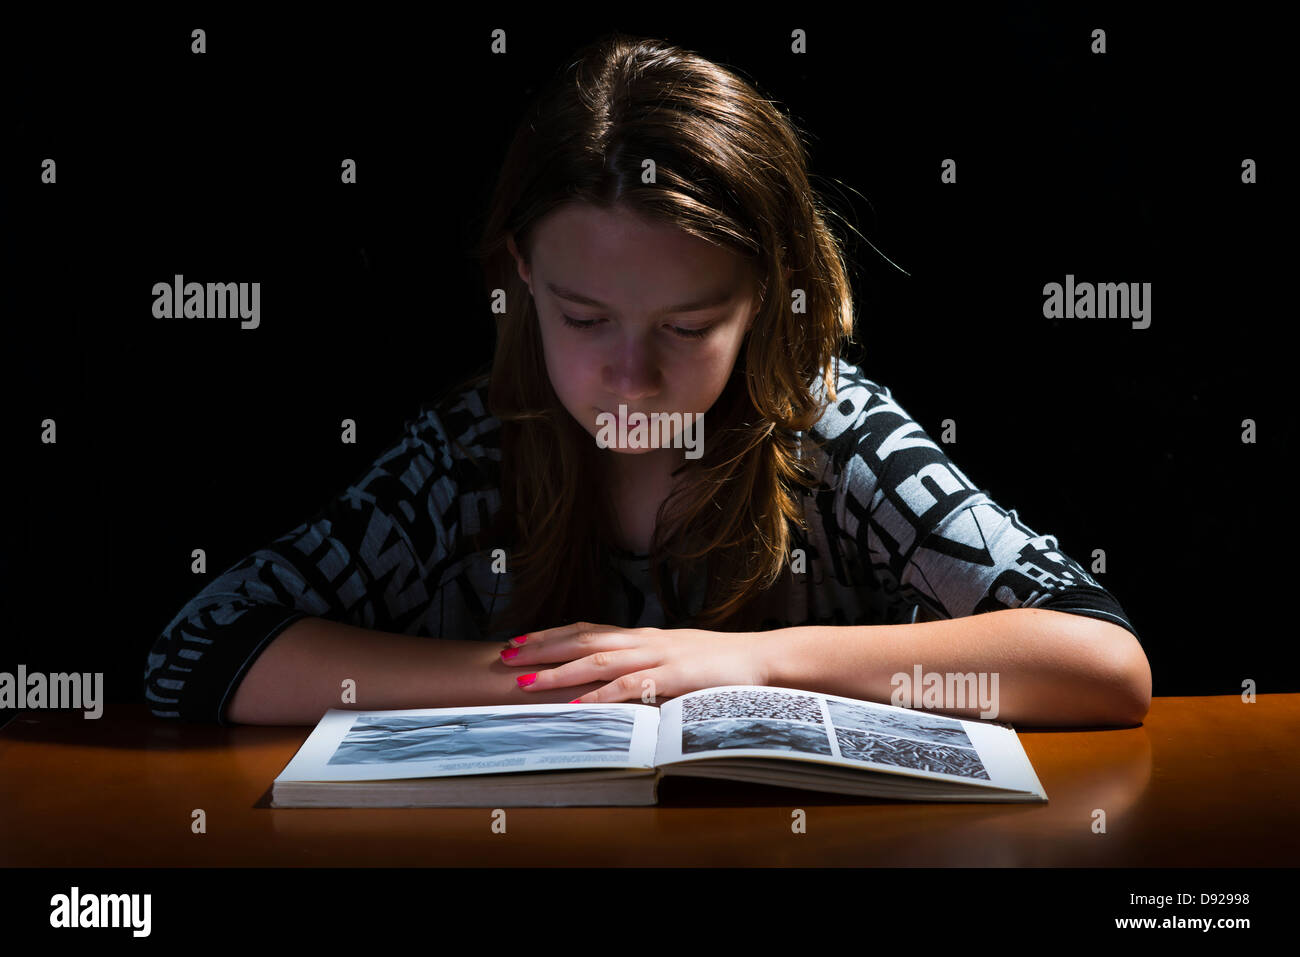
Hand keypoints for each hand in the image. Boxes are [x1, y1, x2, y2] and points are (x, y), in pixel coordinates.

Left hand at [498, 621, 771, 703]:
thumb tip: (611, 676)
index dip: (549, 635)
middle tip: (504, 655)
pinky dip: (601, 697)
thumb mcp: (674, 657)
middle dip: (540, 648)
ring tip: (526, 680)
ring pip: (597, 660)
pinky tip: (578, 706)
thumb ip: (643, 664)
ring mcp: (657, 657)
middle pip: (581, 639)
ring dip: (559, 672)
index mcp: (641, 636)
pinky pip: (630, 687)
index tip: (517, 640)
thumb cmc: (719, 663)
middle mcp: (643, 640)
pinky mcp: (672, 678)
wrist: (762, 658)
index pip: (586, 629)